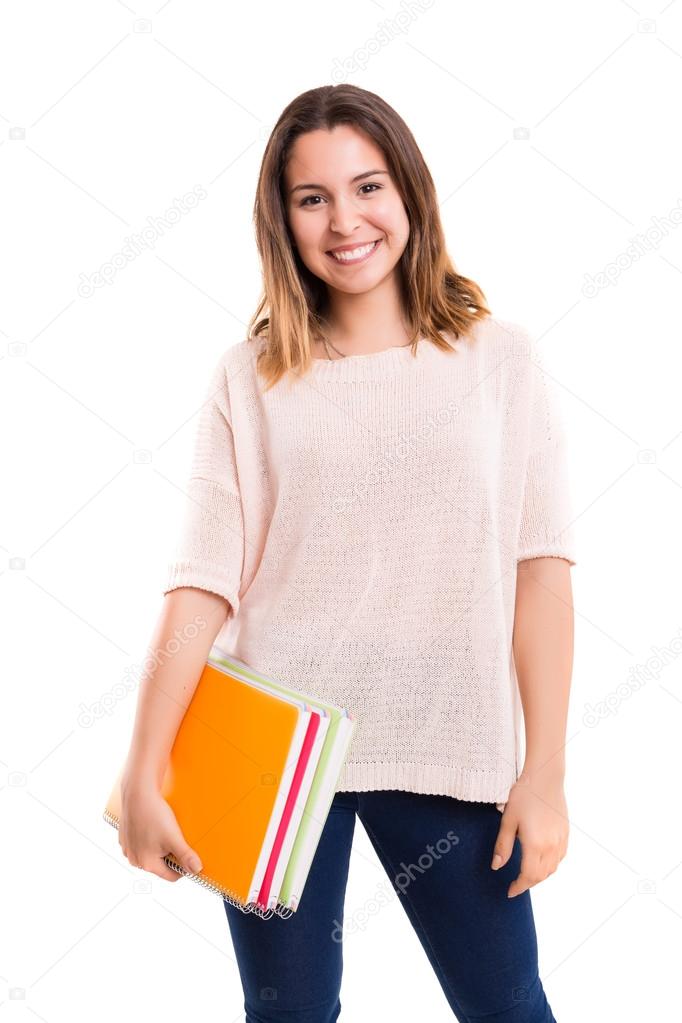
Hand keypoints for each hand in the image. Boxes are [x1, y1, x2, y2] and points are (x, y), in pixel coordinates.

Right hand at [119, 777, 202, 882]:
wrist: (138, 793)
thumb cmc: (154, 815)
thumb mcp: (174, 838)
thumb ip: (186, 856)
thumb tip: (197, 870)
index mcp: (146, 864)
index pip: (172, 876)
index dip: (183, 866)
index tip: (189, 853)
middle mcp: (134, 860)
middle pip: (160, 865)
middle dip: (170, 855)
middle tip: (175, 837)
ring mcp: (128, 849)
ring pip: (150, 854)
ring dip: (159, 847)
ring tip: (164, 830)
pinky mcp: (125, 838)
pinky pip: (141, 844)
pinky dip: (148, 838)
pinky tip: (153, 825)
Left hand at [491, 768, 568, 897]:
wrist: (545, 778)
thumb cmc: (523, 796)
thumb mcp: (507, 820)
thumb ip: (502, 846)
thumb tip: (496, 867)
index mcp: (535, 845)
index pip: (528, 876)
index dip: (519, 887)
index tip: (510, 892)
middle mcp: (551, 846)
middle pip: (541, 876)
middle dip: (528, 883)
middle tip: (515, 884)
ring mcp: (561, 841)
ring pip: (552, 869)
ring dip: (540, 876)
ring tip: (526, 875)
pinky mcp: (566, 834)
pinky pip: (560, 858)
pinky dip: (551, 865)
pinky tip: (542, 861)